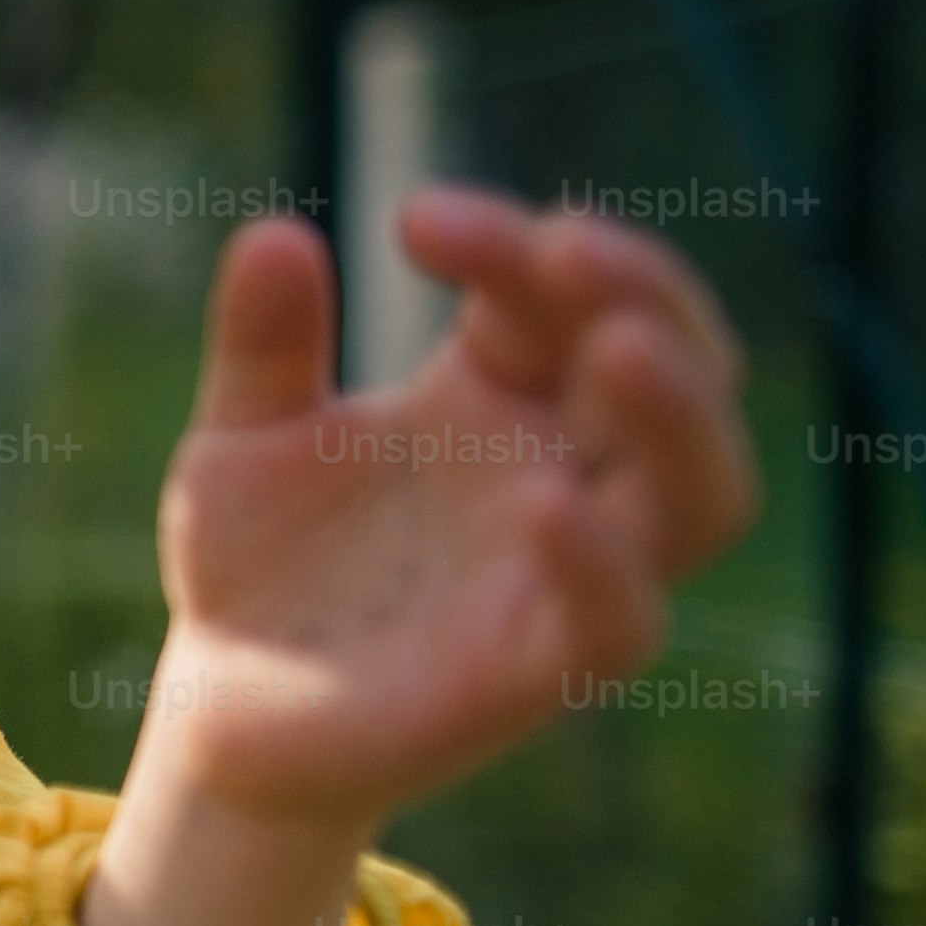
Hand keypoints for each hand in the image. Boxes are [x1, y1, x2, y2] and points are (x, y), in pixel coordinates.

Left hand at [84, 189, 758, 925]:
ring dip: (681, 415)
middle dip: (643, 293)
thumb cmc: (258, 559)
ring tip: (617, 347)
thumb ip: (263, 344)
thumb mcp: (241, 435)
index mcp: (500, 394)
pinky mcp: (542, 668)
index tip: (415, 220)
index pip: (559, 291)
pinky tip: (545, 504)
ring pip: (704, 492)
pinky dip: (602, 562)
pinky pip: (622, 620)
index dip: (513, 242)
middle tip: (562, 245)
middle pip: (679, 367)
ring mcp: (567, 571)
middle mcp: (562, 469)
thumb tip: (273, 232)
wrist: (222, 706)